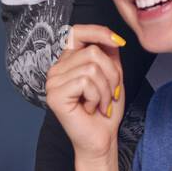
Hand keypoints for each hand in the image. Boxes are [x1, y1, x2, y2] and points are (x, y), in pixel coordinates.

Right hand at [45, 24, 124, 161]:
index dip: (99, 32)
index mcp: (68, 62)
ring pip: (91, 68)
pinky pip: (85, 82)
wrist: (101, 138)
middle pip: (92, 51)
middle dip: (111, 74)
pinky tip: (91, 108)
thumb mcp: (112, 76)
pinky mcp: (54, 95)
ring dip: (105, 89)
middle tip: (109, 93)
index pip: (77, 32)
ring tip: (101, 103)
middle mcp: (57, 69)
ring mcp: (53, 82)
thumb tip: (112, 37)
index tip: (118, 43)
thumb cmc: (105, 110)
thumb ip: (109, 55)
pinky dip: (96, 97)